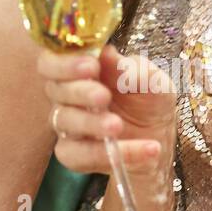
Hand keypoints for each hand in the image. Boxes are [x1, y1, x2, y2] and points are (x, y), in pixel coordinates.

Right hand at [37, 43, 175, 180]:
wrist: (158, 139)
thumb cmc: (149, 102)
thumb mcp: (153, 82)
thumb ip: (133, 69)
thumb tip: (108, 55)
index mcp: (79, 68)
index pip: (53, 59)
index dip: (66, 61)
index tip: (92, 64)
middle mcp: (67, 94)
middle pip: (55, 89)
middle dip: (79, 92)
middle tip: (103, 96)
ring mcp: (68, 124)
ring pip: (64, 121)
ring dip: (91, 123)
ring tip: (118, 126)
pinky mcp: (74, 154)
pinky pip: (80, 155)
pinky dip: (112, 154)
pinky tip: (145, 149)